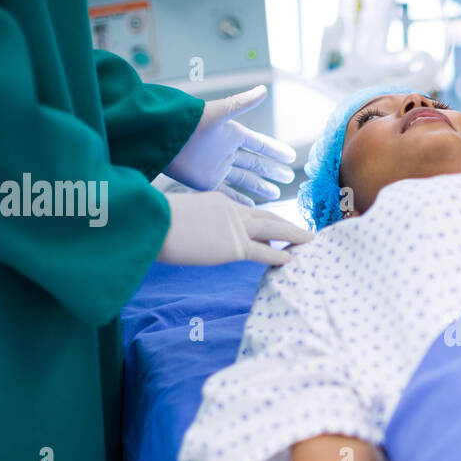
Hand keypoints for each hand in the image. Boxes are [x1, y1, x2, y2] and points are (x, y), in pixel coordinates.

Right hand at [157, 191, 312, 265]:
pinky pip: (263, 251)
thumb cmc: (154, 222)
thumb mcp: (178, 218)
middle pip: (266, 216)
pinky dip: (279, 254)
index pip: (247, 213)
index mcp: (217, 201)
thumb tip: (190, 238)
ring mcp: (234, 226)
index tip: (276, 231)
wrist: (151, 222)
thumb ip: (194, 225)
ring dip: (294, 234)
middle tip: (303, 231)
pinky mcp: (233, 245)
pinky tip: (291, 259)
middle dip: (287, 224)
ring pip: (273, 229)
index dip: (263, 223)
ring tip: (310, 241)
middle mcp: (231, 210)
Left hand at [165, 85, 296, 203]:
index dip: (275, 151)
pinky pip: (227, 192)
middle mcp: (226, 151)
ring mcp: (217, 167)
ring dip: (260, 187)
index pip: (260, 144)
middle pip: (255, 164)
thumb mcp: (218, 113)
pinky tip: (251, 205)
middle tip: (290, 178)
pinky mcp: (206, 181)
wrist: (160, 139)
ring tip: (276, 194)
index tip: (291, 157)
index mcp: (232, 135)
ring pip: (245, 179)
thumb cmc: (187, 123)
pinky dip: (239, 199)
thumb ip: (241, 104)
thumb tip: (264, 89)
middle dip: (272, 171)